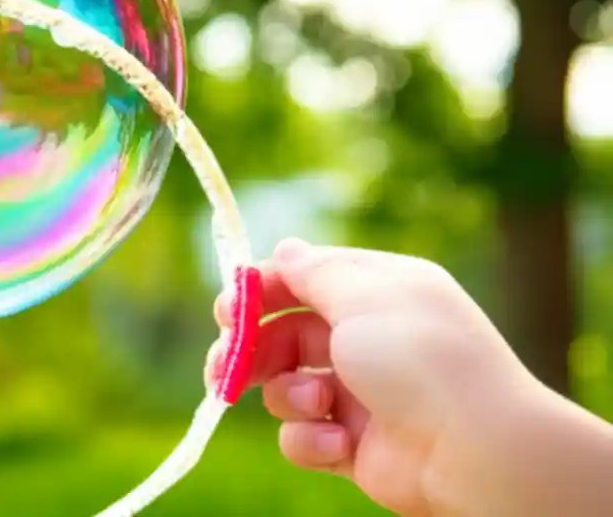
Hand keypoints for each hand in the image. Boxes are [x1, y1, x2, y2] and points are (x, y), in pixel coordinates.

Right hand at [216, 238, 536, 514]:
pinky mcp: (351, 443)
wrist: (473, 450)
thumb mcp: (362, 293)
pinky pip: (302, 435)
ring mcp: (357, 393)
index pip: (303, 281)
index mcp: (375, 293)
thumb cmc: (419, 357)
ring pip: (284, 387)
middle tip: (225, 365)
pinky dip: (311, 438)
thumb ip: (313, 271)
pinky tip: (338, 441)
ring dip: (288, 395)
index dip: (261, 292)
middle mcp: (366, 338)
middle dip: (250, 350)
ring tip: (315, 402)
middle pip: (282, 335)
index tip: (229, 309)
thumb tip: (285, 248)